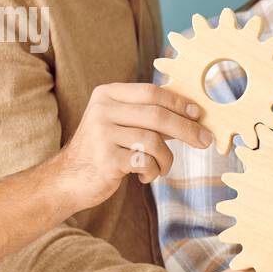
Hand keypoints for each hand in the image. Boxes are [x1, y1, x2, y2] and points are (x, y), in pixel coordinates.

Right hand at [53, 82, 213, 211]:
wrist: (68, 179)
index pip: (151, 92)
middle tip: (204, 140)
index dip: (178, 102)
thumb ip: (149, 116)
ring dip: (166, 159)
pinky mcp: (105, 159)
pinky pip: (145, 162)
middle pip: (156, 115)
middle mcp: (102, 110)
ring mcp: (101, 134)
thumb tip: (192, 114)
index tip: (198, 113)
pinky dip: (153, 171)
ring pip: (153, 141)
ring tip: (162, 168)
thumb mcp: (121, 125)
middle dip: (186, 129)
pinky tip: (145, 177)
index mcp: (106, 95)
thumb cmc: (105, 150)